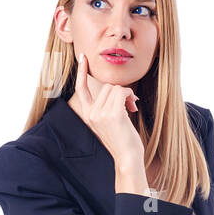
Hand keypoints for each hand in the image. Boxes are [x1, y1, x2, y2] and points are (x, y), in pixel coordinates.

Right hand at [70, 52, 144, 167]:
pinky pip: (122, 92)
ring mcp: (101, 114)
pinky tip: (133, 106)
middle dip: (120, 91)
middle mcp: (91, 113)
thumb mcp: (109, 121)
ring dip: (127, 94)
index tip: (82, 57)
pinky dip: (130, 96)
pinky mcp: (113, 114)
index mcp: (87, 114)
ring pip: (115, 88)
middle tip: (131, 102)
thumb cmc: (122, 140)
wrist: (127, 157)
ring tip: (132, 106)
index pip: (81, 88)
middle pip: (106, 86)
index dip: (81, 72)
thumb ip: (107, 106)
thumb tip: (116, 90)